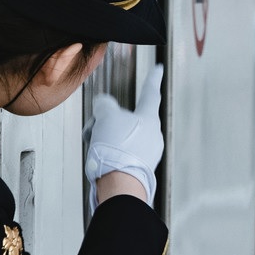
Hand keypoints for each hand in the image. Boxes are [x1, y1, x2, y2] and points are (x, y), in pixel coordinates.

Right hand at [85, 64, 163, 207]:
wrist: (118, 186)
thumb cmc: (116, 151)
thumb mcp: (106, 117)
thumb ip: (105, 106)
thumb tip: (105, 106)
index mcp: (149, 119)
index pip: (151, 92)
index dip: (152, 78)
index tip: (159, 68)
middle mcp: (153, 136)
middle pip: (127, 119)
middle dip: (108, 122)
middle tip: (96, 127)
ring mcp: (147, 153)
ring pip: (121, 137)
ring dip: (105, 138)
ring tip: (96, 147)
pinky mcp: (138, 168)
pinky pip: (120, 154)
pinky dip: (109, 154)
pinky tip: (101, 160)